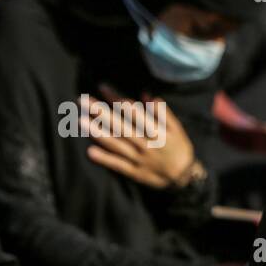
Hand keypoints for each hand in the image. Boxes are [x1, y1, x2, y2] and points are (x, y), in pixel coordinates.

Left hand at [83, 85, 198, 188]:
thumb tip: (146, 94)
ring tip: (81, 121)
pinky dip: (105, 159)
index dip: (116, 98)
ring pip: (116, 144)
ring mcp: (139, 159)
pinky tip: (90, 152)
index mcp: (156, 131)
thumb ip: (162, 112)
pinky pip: (118, 166)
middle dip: (100, 112)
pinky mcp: (135, 173)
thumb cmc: (179, 148)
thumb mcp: (177, 128)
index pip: (133, 111)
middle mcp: (146, 144)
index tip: (102, 87)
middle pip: (120, 125)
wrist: (184, 178)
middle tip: (82, 100)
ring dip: (98, 132)